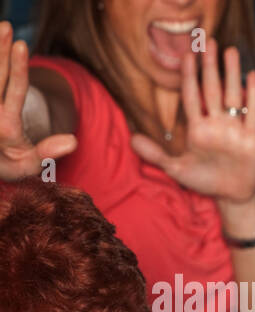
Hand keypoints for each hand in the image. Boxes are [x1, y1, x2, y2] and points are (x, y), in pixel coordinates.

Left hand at [0, 22, 76, 180]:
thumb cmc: (13, 164)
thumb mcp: (30, 166)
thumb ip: (47, 153)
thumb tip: (72, 141)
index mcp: (5, 127)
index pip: (13, 92)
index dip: (18, 68)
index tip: (21, 46)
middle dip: (1, 51)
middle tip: (7, 27)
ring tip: (3, 28)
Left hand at [129, 42, 254, 203]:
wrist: (233, 195)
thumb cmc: (206, 181)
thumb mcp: (177, 170)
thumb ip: (156, 155)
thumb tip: (132, 140)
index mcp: (198, 128)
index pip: (191, 96)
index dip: (188, 76)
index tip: (187, 55)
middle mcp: (216, 124)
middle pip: (212, 89)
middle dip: (210, 66)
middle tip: (208, 41)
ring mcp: (234, 129)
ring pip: (232, 95)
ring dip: (231, 73)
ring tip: (230, 51)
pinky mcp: (251, 138)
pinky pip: (252, 112)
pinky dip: (252, 95)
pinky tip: (251, 76)